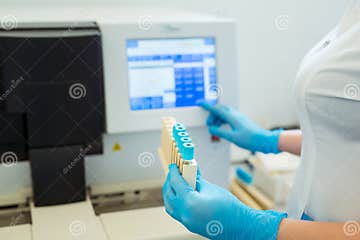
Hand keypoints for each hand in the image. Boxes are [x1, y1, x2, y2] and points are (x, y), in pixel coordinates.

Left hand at [162, 164, 286, 239]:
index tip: (173, 166)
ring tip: (176, 183)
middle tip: (174, 172)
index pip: (176, 183)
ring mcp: (186, 221)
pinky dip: (174, 202)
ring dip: (170, 193)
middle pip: (169, 194)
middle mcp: (185, 214)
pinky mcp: (189, 225)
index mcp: (189, 202)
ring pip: (169, 205)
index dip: (174, 172)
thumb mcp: (211, 188)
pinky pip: (175, 212)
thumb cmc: (229, 207)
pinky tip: (180, 195)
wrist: (239, 226)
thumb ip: (196, 180)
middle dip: (170, 182)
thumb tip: (189, 172)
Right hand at [201, 102, 281, 152]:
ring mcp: (239, 117)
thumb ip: (220, 132)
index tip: (199, 103)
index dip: (207, 106)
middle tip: (209, 125)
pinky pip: (229, 116)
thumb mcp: (232, 137)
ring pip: (224, 113)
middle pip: (220, 110)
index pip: (216, 109)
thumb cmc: (250, 139)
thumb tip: (211, 129)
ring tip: (215, 128)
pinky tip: (222, 127)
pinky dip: (222, 120)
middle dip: (212, 115)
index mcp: (232, 117)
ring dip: (217, 118)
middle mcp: (235, 115)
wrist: (264, 140)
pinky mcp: (241, 121)